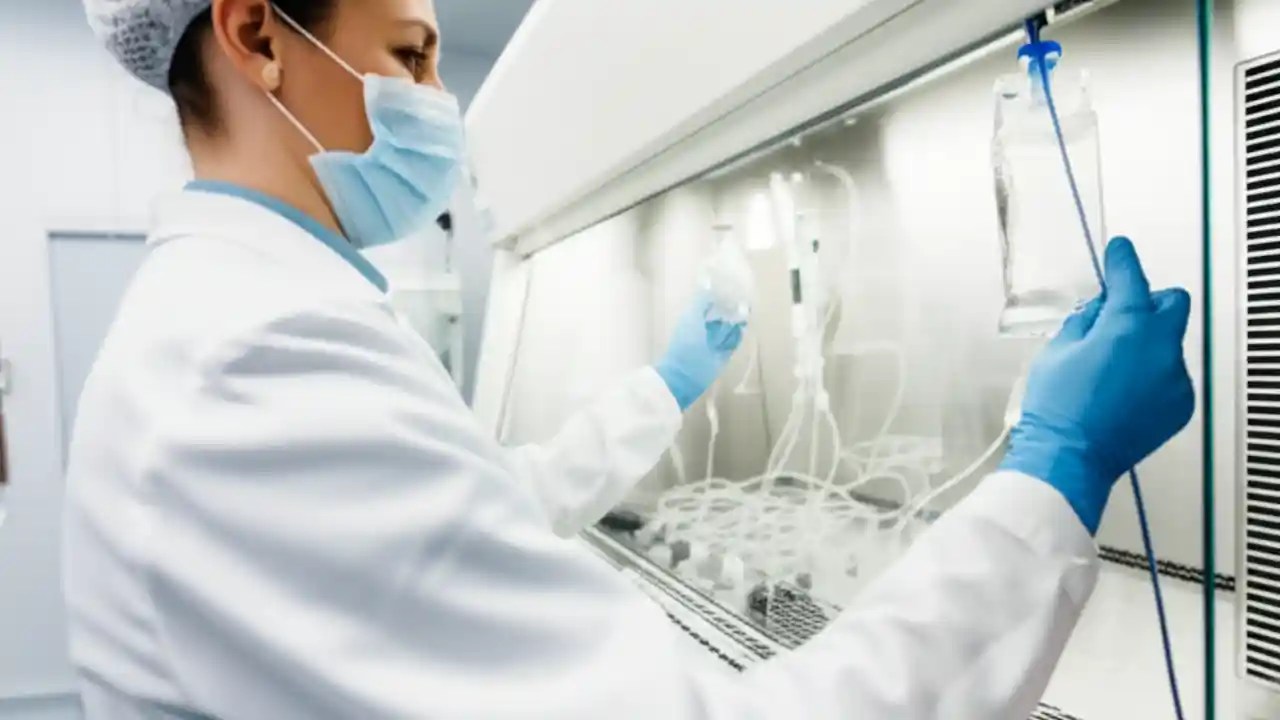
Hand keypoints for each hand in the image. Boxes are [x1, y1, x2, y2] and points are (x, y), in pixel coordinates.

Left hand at [656, 293, 745, 410]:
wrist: (686, 374)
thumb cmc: (686, 343)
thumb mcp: (691, 316)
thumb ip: (701, 300)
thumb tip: (709, 282)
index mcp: (695, 318)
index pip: (710, 303)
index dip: (720, 296)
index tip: (732, 287)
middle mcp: (706, 328)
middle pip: (722, 314)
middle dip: (732, 308)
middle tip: (744, 300)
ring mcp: (716, 342)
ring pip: (730, 327)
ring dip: (737, 320)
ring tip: (746, 311)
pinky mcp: (724, 354)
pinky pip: (734, 341)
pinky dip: (738, 334)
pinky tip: (743, 326)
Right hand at [999, 237, 1194, 533]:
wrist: (1070, 458)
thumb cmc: (1056, 405)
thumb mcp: (1057, 350)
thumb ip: (1086, 322)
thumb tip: (1101, 312)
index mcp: (1128, 327)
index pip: (1131, 278)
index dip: (1123, 260)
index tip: (1120, 250)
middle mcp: (1162, 348)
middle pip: (1173, 304)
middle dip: (1149, 302)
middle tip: (1120, 317)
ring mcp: (1176, 378)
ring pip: (1169, 343)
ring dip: (1147, 344)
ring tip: (1112, 369)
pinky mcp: (1180, 405)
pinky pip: (1171, 376)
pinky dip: (1152, 375)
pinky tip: (1122, 393)